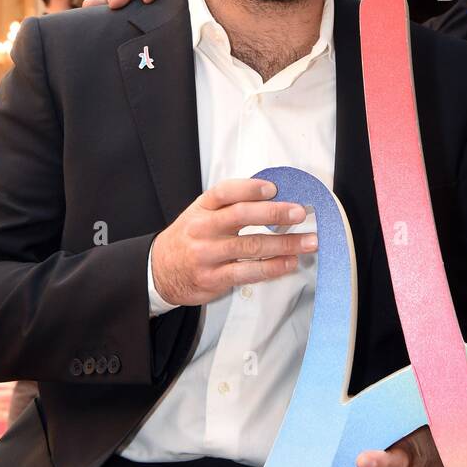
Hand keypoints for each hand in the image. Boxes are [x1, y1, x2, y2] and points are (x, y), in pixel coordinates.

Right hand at [151, 177, 317, 306]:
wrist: (159, 271)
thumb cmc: (189, 238)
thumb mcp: (201, 214)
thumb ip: (230, 205)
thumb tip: (273, 197)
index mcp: (202, 208)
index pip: (225, 192)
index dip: (249, 188)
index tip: (273, 188)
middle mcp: (203, 229)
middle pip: (241, 216)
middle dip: (274, 213)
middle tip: (299, 212)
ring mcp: (207, 255)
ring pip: (250, 246)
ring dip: (284, 243)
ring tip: (308, 241)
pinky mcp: (214, 278)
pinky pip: (248, 272)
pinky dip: (273, 267)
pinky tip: (289, 262)